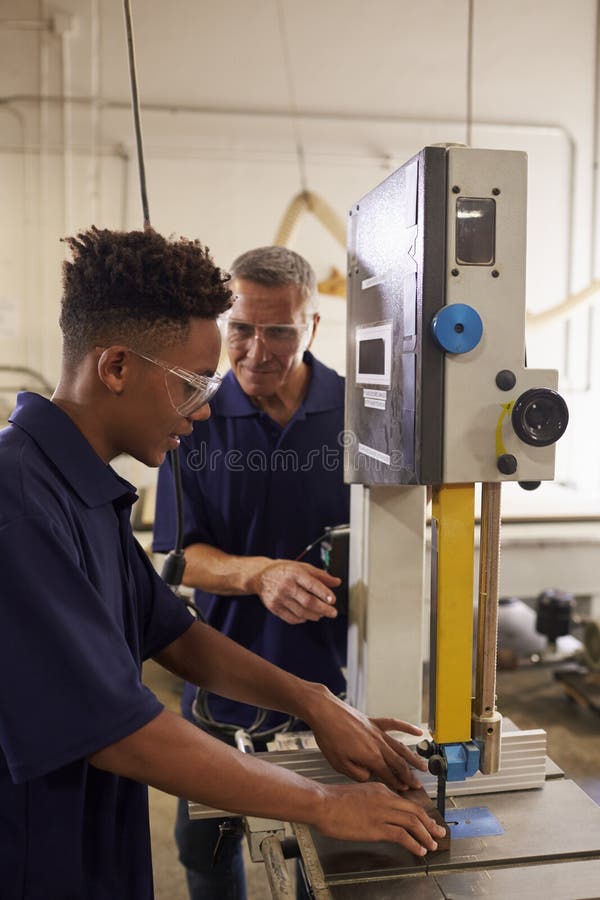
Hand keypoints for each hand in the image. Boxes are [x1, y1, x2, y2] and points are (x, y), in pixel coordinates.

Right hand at [254, 560, 340, 624]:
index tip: (333, 600)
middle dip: (323, 609)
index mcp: (294, 573)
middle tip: (332, 613)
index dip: (324, 593)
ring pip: (301, 612)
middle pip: (308, 602)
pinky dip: (302, 619)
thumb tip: (336, 582)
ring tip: (321, 614)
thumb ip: (320, 575)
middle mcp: (286, 586)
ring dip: (314, 615)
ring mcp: (279, 598)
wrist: (260, 576)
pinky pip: (291, 618)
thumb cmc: (283, 570)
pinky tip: (307, 616)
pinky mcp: (274, 608)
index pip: (312, 584)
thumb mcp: (302, 567)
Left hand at [306, 687, 427, 791]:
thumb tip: (368, 776)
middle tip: (418, 784)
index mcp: (371, 757)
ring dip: (412, 758)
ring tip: (423, 766)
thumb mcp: (339, 764)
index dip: (397, 783)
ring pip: (400, 747)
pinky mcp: (373, 721)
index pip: (388, 774)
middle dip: (408, 775)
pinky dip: (407, 728)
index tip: (405, 790)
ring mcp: (377, 732)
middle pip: (397, 762)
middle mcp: (378, 744)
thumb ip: (357, 774)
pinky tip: (418, 732)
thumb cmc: (329, 737)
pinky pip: (394, 724)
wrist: (324, 711)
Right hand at [315, 782, 445, 854]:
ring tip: (432, 844)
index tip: (426, 821)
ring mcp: (382, 813)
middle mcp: (385, 799)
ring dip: (425, 835)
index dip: (420, 813)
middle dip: (429, 823)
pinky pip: (402, 836)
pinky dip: (414, 843)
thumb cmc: (333, 800)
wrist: (322, 802)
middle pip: (415, 811)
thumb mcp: (357, 793)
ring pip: (412, 823)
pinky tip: (419, 850)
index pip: (406, 802)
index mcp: (381, 790)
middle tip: (438, 832)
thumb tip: (377, 810)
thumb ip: (371, 800)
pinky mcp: (377, 827)